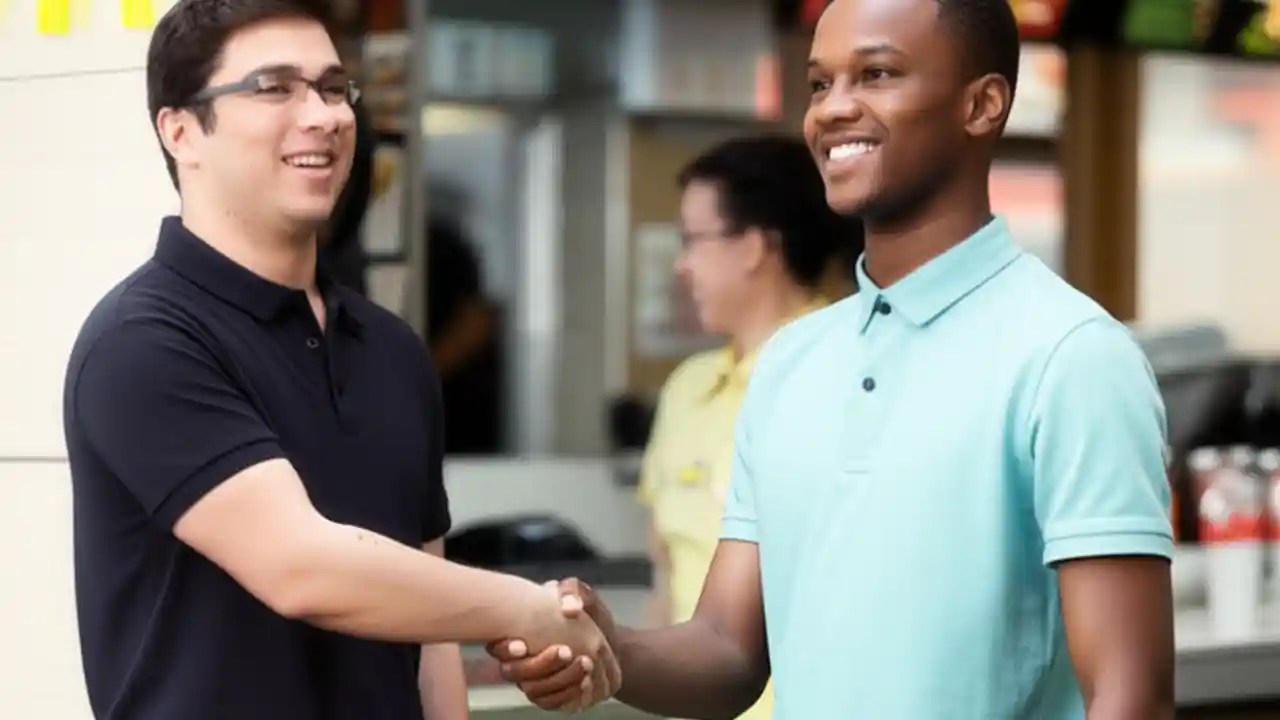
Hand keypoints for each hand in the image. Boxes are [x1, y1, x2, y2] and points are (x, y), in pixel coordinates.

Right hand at [488, 578, 621, 711]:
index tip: (523, 644)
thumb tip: (569, 608)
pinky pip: (552, 703)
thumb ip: (572, 592)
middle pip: (514, 673)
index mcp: (518, 632)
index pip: (498, 645)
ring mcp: (533, 680)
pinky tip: (587, 680)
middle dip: (541, 664)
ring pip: (534, 691)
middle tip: (567, 651)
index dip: (506, 648)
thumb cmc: (585, 612)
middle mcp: (520, 660)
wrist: (606, 636)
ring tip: (586, 662)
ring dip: (560, 679)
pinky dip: (569, 693)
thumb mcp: (580, 594)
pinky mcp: (550, 695)